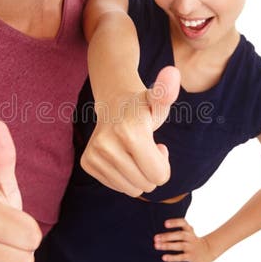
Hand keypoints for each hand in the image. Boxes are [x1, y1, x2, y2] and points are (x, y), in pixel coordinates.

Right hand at [80, 66, 180, 195]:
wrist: (114, 103)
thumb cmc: (143, 107)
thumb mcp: (158, 102)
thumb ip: (167, 92)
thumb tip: (173, 72)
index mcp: (130, 133)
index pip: (159, 175)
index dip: (164, 164)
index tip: (158, 146)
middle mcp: (107, 145)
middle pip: (146, 185)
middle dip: (152, 170)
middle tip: (146, 148)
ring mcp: (94, 155)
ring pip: (132, 189)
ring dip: (139, 175)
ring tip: (134, 152)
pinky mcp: (87, 163)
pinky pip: (118, 187)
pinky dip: (125, 176)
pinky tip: (123, 156)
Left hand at [154, 218, 220, 261]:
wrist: (207, 251)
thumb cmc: (192, 241)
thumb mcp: (188, 233)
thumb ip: (177, 231)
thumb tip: (158, 235)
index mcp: (189, 230)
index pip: (183, 223)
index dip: (174, 223)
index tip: (165, 224)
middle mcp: (190, 237)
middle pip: (179, 235)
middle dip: (167, 236)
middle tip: (155, 238)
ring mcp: (191, 247)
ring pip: (179, 245)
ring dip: (167, 245)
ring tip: (156, 246)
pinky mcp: (191, 256)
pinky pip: (181, 257)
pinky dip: (172, 257)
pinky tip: (164, 257)